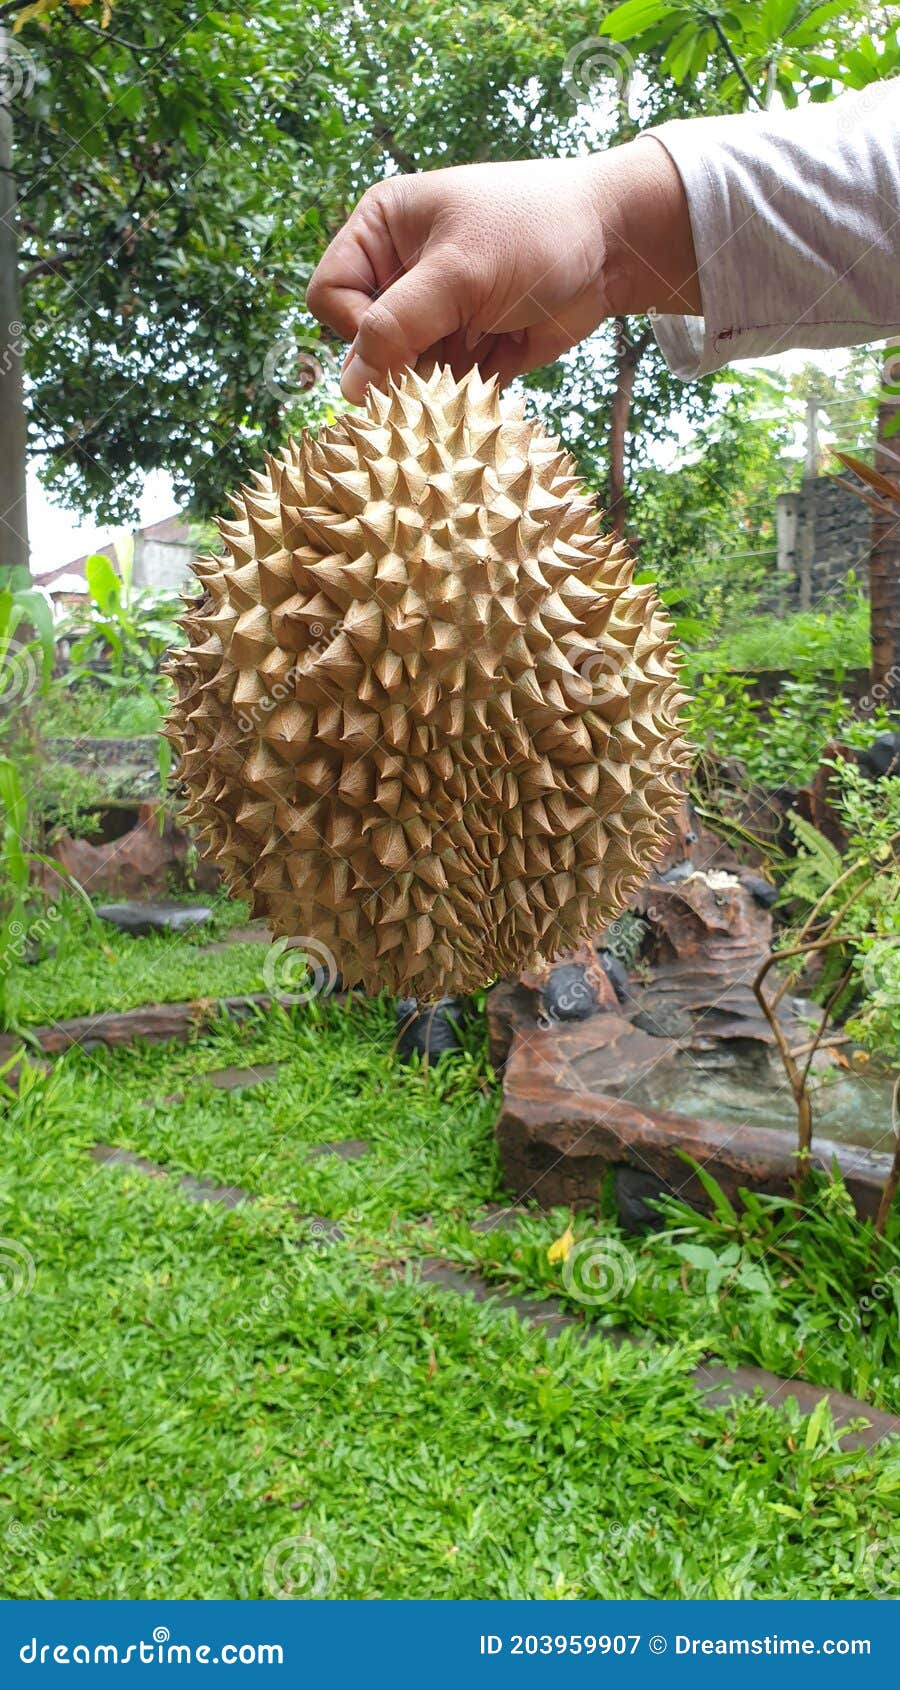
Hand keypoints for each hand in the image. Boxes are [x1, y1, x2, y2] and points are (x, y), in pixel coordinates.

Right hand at [307, 141, 699, 402]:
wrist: (614, 245)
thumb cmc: (535, 232)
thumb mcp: (458, 273)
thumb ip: (397, 327)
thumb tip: (349, 390)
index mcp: (381, 230)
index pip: (330, 296)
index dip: (354, 327)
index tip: (399, 339)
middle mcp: (401, 273)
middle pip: (365, 344)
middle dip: (400, 361)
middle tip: (445, 357)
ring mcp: (435, 315)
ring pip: (403, 374)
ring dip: (434, 381)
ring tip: (481, 352)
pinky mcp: (467, 351)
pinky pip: (442, 391)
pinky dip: (462, 394)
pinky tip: (496, 364)